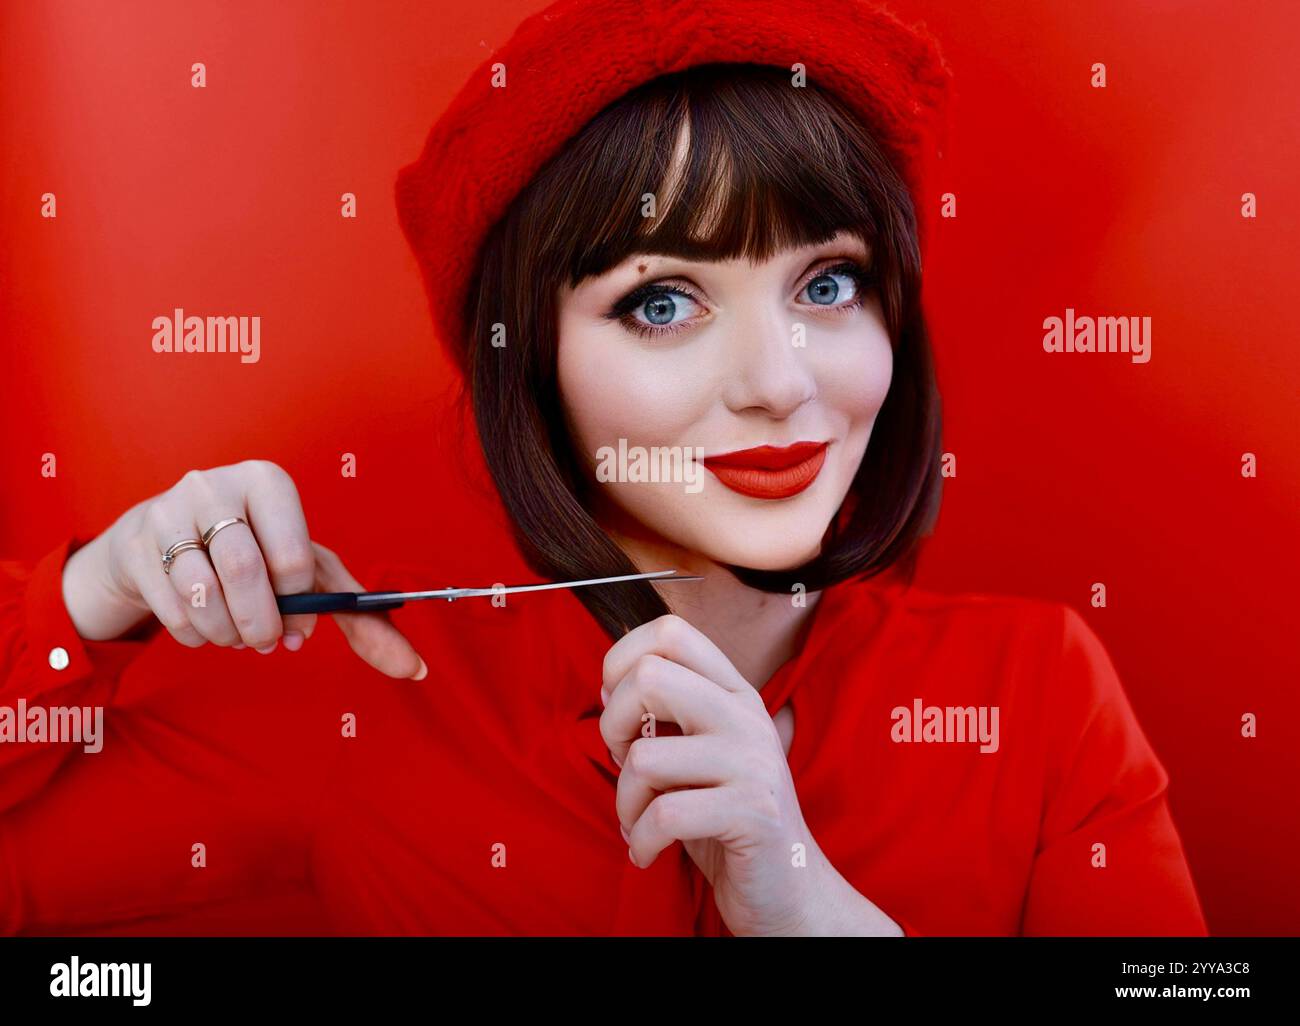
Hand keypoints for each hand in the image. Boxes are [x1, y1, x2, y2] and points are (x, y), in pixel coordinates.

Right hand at [60, 459, 425, 678]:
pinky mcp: (132, 547)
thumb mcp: (305, 568)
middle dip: (262, 624)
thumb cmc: (253, 549)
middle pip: (245, 573)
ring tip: (238, 634)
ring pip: (203, 595)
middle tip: (269, 642)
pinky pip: (170, 611)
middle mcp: (212, 486)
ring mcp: (165, 513)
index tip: (298, 620)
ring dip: (228, 633)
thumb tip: (415, 668)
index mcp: (266, 481)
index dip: (298, 600)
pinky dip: (196, 635)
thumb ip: (358, 613)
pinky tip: (205, 625)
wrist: (160, 539)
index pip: (292, 554)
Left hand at [599, 614, 899, 935]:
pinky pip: (664, 814)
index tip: (620, 708)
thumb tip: (610, 686)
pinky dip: (640, 840)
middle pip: (649, 677)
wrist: (787, 888)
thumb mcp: (697, 752)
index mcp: (732, 690)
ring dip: (624, 802)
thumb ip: (665, 713)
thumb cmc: (727, 817)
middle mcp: (745, 714)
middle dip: (612, 726)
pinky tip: (648, 851)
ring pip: (644, 756)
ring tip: (639, 822)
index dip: (622, 659)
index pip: (670, 631)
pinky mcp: (751, 812)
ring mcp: (752, 761)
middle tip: (627, 765)